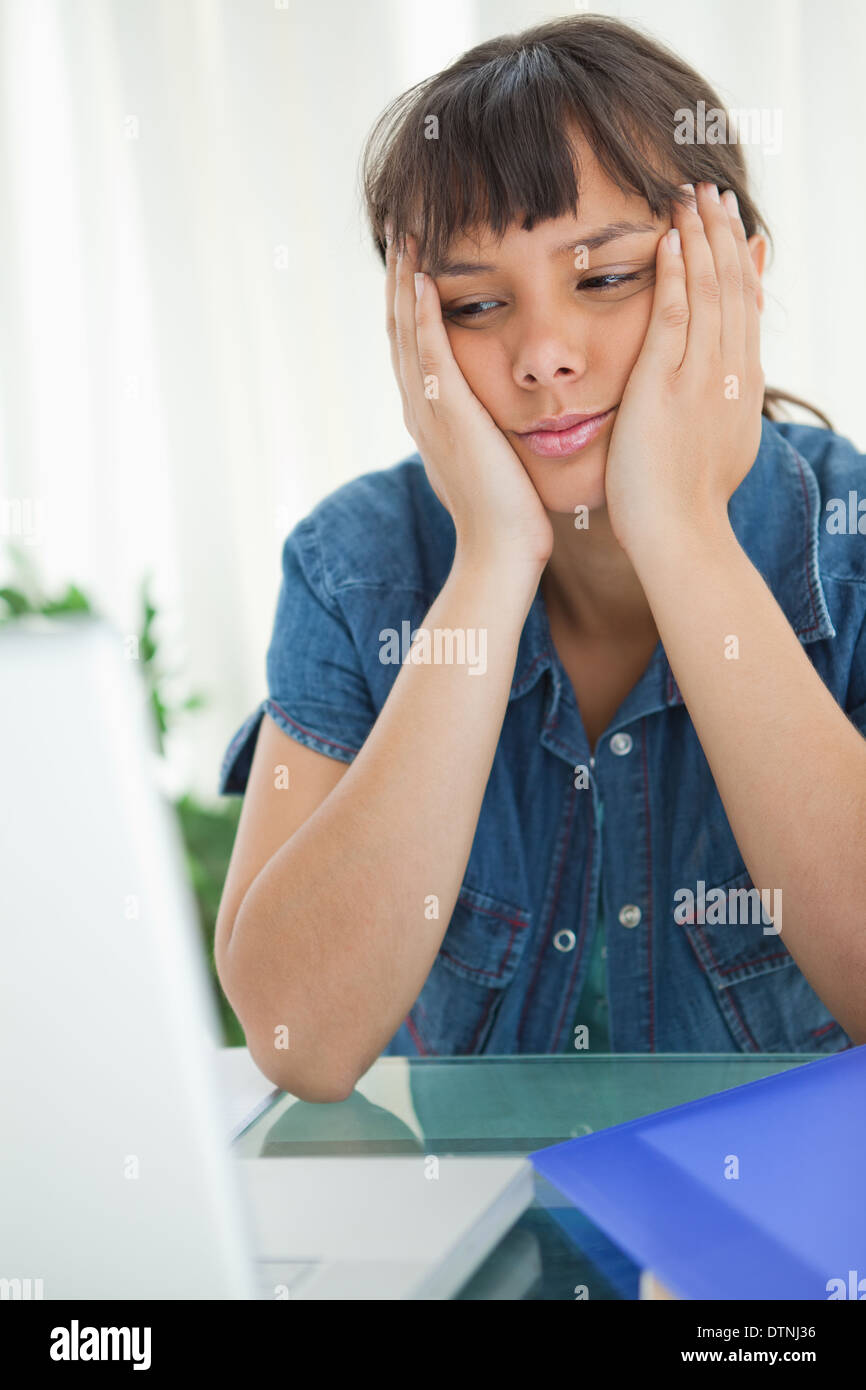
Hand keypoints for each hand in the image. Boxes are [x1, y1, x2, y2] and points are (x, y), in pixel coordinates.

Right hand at [385, 227, 553, 573]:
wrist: (502, 552)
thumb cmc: (511, 514)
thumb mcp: (497, 460)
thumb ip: (493, 431)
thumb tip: (505, 417)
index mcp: (433, 416)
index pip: (415, 344)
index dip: (409, 300)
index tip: (416, 256)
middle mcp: (420, 408)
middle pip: (399, 328)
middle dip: (398, 276)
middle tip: (399, 226)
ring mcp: (427, 411)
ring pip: (405, 332)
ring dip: (402, 280)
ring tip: (404, 233)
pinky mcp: (446, 414)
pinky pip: (427, 352)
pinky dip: (420, 314)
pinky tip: (421, 277)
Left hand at [603, 182, 763, 559]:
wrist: (681, 535)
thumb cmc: (686, 506)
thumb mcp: (718, 448)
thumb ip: (720, 410)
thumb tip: (723, 393)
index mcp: (741, 386)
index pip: (745, 310)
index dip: (740, 264)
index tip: (734, 229)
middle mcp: (730, 373)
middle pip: (734, 287)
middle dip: (722, 235)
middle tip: (712, 191)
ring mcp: (703, 377)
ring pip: (710, 291)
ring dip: (700, 238)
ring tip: (689, 195)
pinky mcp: (668, 385)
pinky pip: (676, 316)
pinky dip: (676, 274)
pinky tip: (669, 239)